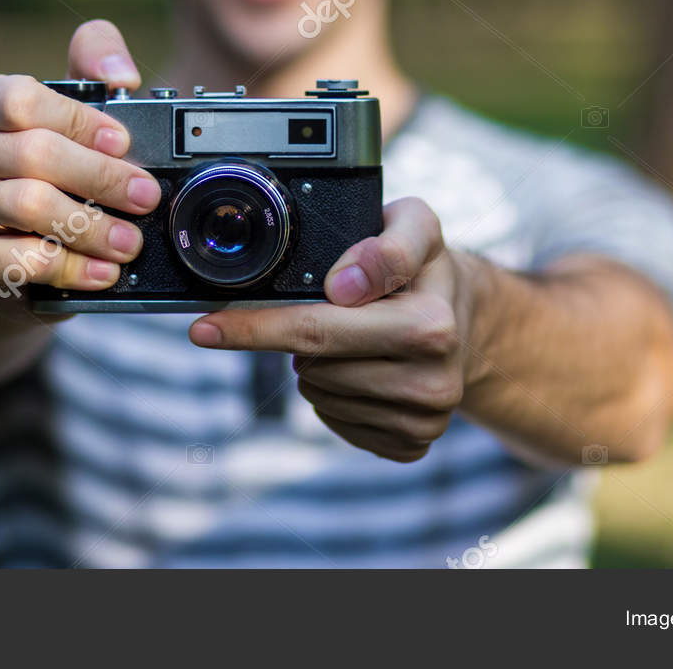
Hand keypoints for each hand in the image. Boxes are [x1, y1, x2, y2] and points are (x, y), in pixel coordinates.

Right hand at [0, 20, 162, 294]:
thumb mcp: (66, 107)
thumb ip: (94, 67)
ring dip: (90, 225)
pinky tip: (103, 271)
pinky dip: (71, 267)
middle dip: (100, 176)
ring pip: (25, 205)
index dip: (79, 120)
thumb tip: (122, 73)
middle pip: (32, 154)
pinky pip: (19, 260)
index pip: (23, 100)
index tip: (123, 142)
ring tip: (129, 241)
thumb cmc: (43, 161)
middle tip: (145, 196)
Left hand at [189, 198, 490, 461]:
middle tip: (329, 308)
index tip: (204, 327)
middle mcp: (434, 382)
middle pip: (313, 365)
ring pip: (319, 396)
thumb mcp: (417, 225)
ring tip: (352, 335)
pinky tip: (361, 368)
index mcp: (431, 326)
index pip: (317, 330)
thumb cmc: (428, 267)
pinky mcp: (412, 446)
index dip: (253, 327)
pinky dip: (334, 395)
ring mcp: (424, 421)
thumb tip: (341, 283)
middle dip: (299, 335)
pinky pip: (337, 423)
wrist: (469, 320)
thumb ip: (387, 243)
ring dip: (317, 364)